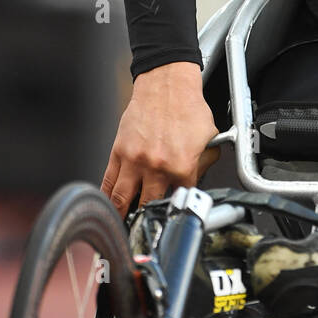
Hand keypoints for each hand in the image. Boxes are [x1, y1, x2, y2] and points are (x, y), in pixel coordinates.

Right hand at [100, 61, 220, 218]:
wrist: (166, 84)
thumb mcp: (210, 137)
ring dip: (122, 216)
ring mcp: (135, 160)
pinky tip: (107, 206)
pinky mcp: (119, 152)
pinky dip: (107, 196)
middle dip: (147, 220)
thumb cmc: (186, 106)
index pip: (180, 198)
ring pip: (123, 199)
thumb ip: (205, 163)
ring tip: (122, 229)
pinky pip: (109, 181)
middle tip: (144, 232)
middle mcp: (157, 166)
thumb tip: (198, 180)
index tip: (173, 214)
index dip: (177, 206)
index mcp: (182, 166)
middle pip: (148, 205)